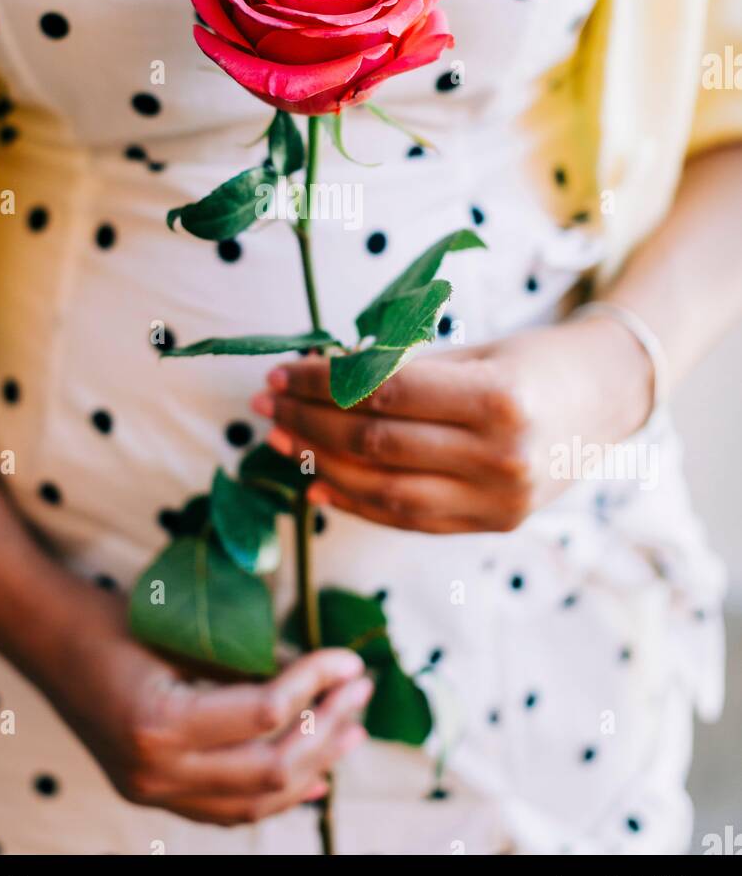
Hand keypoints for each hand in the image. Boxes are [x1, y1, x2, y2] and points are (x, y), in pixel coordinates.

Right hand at [45, 591, 371, 825]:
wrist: (45, 638)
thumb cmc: (112, 616)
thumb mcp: (183, 629)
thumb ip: (245, 661)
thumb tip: (316, 674)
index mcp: (158, 721)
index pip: (264, 713)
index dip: (317, 685)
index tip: (350, 660)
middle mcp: (154, 771)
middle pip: (269, 769)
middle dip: (327, 728)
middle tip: (363, 690)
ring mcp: (152, 791)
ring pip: (254, 800)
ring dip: (312, 766)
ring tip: (352, 731)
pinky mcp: (153, 794)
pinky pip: (228, 810)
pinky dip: (276, 795)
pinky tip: (313, 776)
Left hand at [251, 314, 653, 533]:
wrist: (607, 400)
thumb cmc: (535, 362)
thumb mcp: (477, 351)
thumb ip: (407, 372)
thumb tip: (322, 379)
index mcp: (497, 399)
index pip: (385, 393)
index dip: (323, 384)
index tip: (283, 373)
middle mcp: (499, 456)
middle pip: (378, 443)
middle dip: (311, 422)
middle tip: (267, 404)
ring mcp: (498, 500)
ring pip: (386, 491)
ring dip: (323, 465)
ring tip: (281, 442)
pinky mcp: (493, 524)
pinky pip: (410, 519)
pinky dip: (358, 503)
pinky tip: (319, 483)